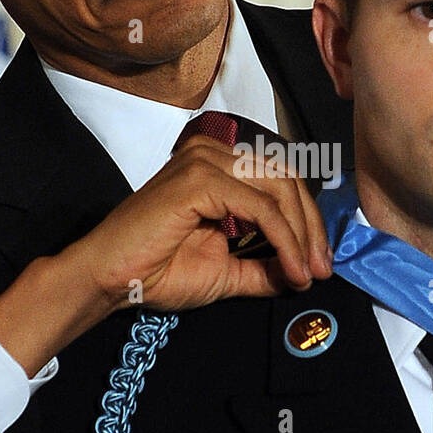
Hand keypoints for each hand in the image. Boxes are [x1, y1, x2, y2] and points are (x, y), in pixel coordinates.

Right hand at [80, 134, 332, 311]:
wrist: (111, 280)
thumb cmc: (155, 271)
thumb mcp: (227, 270)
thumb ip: (264, 267)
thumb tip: (303, 273)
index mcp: (218, 165)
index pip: (281, 180)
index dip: (308, 222)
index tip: (320, 264)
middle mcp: (213, 152)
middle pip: (287, 178)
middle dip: (312, 227)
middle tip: (322, 269)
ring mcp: (205, 160)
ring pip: (279, 189)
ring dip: (302, 235)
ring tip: (307, 272)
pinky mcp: (200, 179)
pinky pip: (261, 208)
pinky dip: (284, 239)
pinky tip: (291, 267)